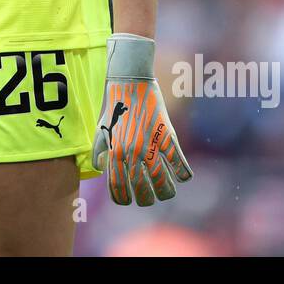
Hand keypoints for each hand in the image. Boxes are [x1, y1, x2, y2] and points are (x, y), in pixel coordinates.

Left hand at [91, 33, 192, 204]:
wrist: (130, 82)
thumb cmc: (114, 106)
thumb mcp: (101, 130)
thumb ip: (100, 152)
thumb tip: (101, 170)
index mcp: (115, 153)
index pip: (119, 188)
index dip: (123, 199)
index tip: (128, 201)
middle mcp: (132, 153)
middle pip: (143, 191)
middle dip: (146, 199)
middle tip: (149, 198)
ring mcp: (151, 145)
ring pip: (163, 182)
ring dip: (166, 192)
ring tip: (166, 193)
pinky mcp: (167, 136)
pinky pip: (179, 163)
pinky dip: (184, 174)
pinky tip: (182, 176)